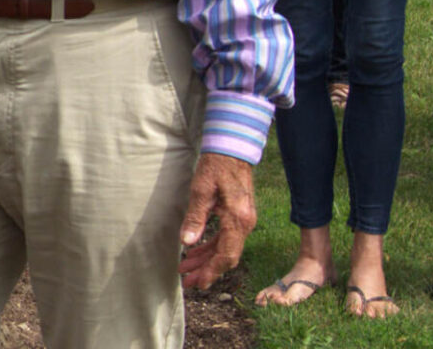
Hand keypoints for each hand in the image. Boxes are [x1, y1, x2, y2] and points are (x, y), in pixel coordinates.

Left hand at [178, 152, 256, 288]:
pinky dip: (211, 246)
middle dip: (207, 270)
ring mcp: (244, 220)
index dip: (211, 271)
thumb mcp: (201, 190)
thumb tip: (188, 242)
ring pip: (226, 248)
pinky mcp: (239, 215)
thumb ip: (195, 217)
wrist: (233, 149)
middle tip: (188, 281)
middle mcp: (245, 223)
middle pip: (227, 256)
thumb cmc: (215, 166)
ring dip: (207, 259)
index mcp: (237, 219)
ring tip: (187, 268)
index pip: (227, 255)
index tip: (197, 282)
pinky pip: (227, 237)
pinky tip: (196, 250)